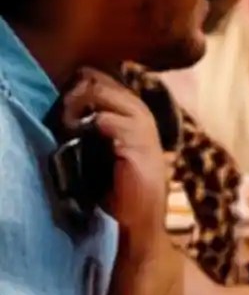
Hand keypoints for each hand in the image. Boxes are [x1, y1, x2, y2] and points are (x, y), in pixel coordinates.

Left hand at [63, 68, 167, 246]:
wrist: (140, 216)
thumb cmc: (121, 184)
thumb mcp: (108, 145)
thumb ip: (97, 121)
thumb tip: (68, 102)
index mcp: (135, 110)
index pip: (100, 78)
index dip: (76, 88)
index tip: (64, 111)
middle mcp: (140, 111)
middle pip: (97, 78)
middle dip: (72, 93)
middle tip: (62, 117)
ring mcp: (141, 124)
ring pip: (98, 90)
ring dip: (75, 105)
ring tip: (67, 126)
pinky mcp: (136, 140)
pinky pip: (102, 119)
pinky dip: (83, 125)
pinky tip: (76, 138)